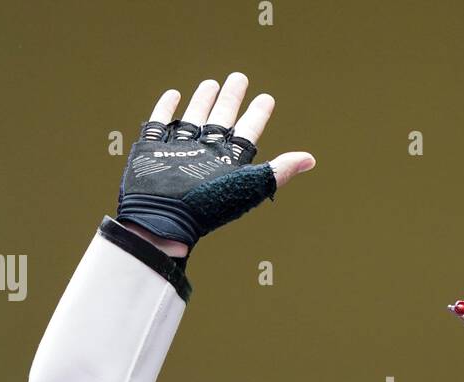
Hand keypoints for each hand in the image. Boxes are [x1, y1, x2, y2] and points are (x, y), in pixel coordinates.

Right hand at [117, 72, 315, 253]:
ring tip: (211, 83)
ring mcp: (178, 151)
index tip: (266, 98)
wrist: (163, 221)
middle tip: (239, 77)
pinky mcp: (152, 151)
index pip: (247, 132)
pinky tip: (174, 95)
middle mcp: (205, 154)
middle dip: (231, 99)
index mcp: (228, 161)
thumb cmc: (208, 205)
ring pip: (193, 119)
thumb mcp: (248, 185)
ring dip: (202, 101)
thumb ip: (278, 171)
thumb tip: (311, 160)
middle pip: (221, 120)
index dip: (257, 115)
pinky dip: (166, 109)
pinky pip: (159, 124)